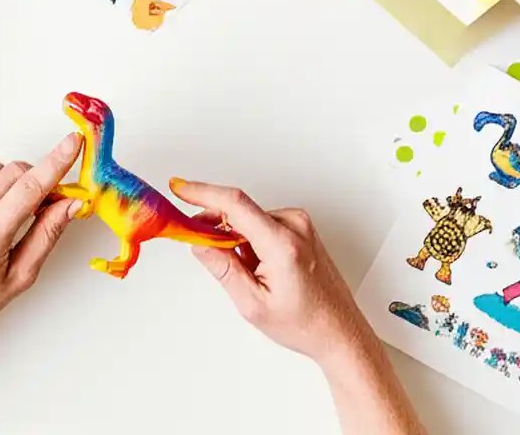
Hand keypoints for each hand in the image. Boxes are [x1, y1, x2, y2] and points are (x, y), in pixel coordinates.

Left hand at [0, 133, 82, 355]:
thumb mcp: (18, 278)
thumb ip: (47, 236)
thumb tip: (71, 205)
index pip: (29, 187)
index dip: (56, 162)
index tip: (74, 142)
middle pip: (14, 172)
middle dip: (39, 178)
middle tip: (51, 204)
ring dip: (15, 178)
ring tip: (19, 208)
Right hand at [169, 179, 366, 365]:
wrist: (339, 331)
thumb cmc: (304, 323)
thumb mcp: (252, 303)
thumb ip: (222, 268)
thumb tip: (198, 241)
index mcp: (282, 244)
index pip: (235, 204)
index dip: (202, 193)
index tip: (180, 188)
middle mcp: (295, 226)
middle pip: (239, 212)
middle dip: (217, 230)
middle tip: (207, 255)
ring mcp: (301, 224)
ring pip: (249, 220)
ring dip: (238, 241)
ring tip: (252, 276)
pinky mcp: (302, 227)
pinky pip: (263, 224)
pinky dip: (252, 242)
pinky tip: (262, 269)